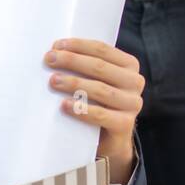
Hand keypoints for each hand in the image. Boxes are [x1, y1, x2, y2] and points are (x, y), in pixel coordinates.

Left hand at [45, 39, 144, 183]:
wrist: (109, 138)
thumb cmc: (98, 102)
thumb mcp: (96, 80)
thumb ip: (85, 66)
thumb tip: (55, 52)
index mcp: (129, 65)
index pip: (102, 50)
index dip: (78, 46)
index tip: (56, 45)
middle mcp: (134, 82)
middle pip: (100, 67)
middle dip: (72, 61)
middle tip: (49, 59)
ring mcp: (132, 104)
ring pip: (101, 89)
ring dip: (74, 83)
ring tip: (53, 81)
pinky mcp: (125, 125)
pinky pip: (102, 115)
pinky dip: (82, 109)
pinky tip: (65, 105)